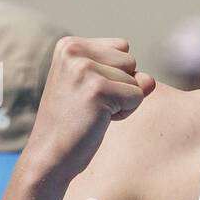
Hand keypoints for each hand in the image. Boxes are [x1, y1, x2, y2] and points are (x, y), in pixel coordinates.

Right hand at [22, 37, 156, 181]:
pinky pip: (137, 96)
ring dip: (123, 101)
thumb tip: (150, 80)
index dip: (114, 75)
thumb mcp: (99, 88)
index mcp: (69, 44)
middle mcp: (73, 50)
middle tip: (90, 104)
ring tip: (93, 112)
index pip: (121, 48)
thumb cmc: (75, 122)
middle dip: (120, 86)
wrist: (50, 154)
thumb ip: (128, 75)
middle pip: (130, 61)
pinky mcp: (98, 89)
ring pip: (136, 79)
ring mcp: (84, 68)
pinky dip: (125, 113)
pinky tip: (98, 120)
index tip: (88, 92)